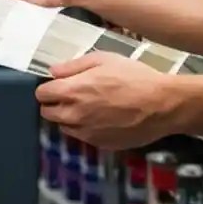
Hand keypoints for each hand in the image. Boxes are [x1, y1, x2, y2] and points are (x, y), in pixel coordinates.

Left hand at [37, 53, 178, 149]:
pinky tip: (103, 119)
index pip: (41, 94)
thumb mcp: (104, 59)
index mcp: (71, 91)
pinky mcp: (99, 144)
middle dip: (55, 104)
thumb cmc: (134, 76)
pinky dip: (86, 128)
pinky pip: (83, 137)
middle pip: (47, 113)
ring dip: (69, 118)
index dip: (49, 88)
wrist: (161, 104)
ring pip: (64, 127)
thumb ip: (74, 65)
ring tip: (89, 107)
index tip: (60, 84)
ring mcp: (86, 133)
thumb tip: (53, 71)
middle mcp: (73, 115)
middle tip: (73, 95)